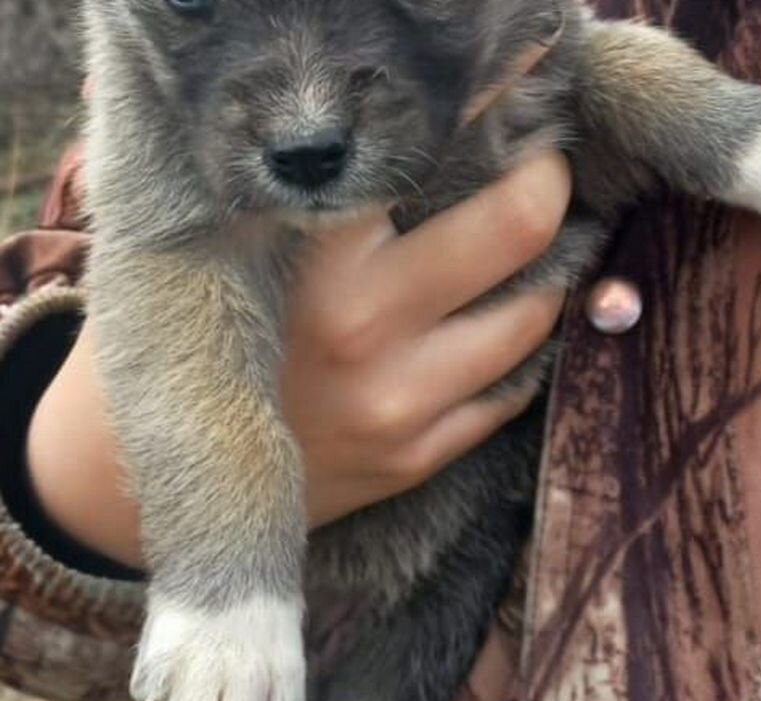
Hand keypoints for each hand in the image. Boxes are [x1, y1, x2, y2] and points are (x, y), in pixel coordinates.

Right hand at [26, 151, 571, 568]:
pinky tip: (490, 338)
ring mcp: (400, 405)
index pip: (428, 167)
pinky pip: (508, 395)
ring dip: (543, 283)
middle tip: (542, 182)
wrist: (185, 471)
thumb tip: (427, 152)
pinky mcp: (417, 458)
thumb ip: (322, 204)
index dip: (476, 142)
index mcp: (312, 262)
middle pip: (516, 232)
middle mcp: (365, 331)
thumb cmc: (215, 342)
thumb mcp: (243, 254)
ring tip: (524, 266)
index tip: (504, 137)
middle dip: (544, 193)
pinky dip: (515, 358)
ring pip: (531, 322)